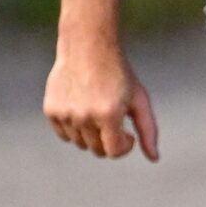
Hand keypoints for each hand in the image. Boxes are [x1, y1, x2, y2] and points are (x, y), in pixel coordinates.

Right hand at [44, 39, 157, 160]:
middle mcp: (84, 116)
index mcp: (108, 114)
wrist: (87, 48)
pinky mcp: (51, 110)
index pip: (114, 152)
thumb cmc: (119, 75)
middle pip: (97, 150)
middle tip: (115, 120)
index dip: (125, 146)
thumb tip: (154, 158)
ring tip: (99, 111)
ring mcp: (65, 114)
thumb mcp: (140, 100)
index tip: (129, 133)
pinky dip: (75, 129)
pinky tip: (83, 109)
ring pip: (80, 144)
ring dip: (92, 134)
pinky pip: (64, 135)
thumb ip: (148, 131)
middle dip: (109, 140)